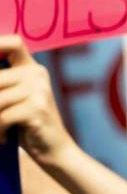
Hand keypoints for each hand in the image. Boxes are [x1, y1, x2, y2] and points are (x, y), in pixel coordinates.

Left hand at [0, 37, 73, 160]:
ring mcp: (39, 89)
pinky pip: (2, 116)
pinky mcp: (38, 107)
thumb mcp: (13, 99)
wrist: (55, 149)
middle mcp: (37, 74)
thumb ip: (2, 84)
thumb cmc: (25, 124)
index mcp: (31, 68)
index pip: (14, 43)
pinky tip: (4, 137)